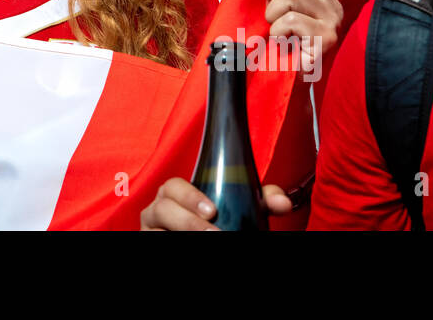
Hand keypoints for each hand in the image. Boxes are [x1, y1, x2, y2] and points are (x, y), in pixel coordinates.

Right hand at [140, 178, 292, 229]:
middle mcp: (158, 210)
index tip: (212, 210)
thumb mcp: (236, 207)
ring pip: (155, 229)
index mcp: (174, 194)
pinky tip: (189, 245)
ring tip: (206, 240)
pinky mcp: (151, 240)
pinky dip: (171, 241)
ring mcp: (152, 229)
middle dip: (188, 221)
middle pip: (162, 208)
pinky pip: (154, 240)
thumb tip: (281, 202)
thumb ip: (259, 200)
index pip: (173, 186)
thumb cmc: (216, 220)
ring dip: (182, 232)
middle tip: (214, 233)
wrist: (205, 231)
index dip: (190, 196)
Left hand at [245, 0, 342, 70]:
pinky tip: (283, 44)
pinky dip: (279, 32)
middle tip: (272, 14)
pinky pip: (292, 21)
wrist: (289, 85)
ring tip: (278, 32)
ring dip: (273, 15)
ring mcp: (332, 21)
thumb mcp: (270, 5)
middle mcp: (332, 3)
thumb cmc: (279, 43)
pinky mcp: (327, 39)